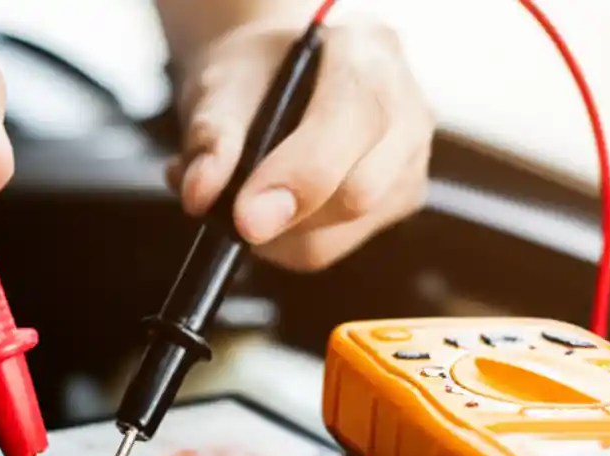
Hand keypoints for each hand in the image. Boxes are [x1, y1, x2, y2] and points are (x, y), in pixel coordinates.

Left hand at [166, 10, 433, 271]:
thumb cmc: (259, 75)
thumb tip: (201, 192)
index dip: (299, 174)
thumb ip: (212, 133)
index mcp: (369, 53)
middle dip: (283, 216)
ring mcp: (408, 164)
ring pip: (340, 232)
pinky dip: (281, 241)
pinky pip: (329, 248)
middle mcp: (405, 110)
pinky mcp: (396, 205)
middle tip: (224, 213)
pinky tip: (261, 208)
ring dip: (273, 232)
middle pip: (359, 190)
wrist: (280, 79)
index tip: (246, 216)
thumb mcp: (223, 83)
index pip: (352, 118)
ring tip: (233, 197)